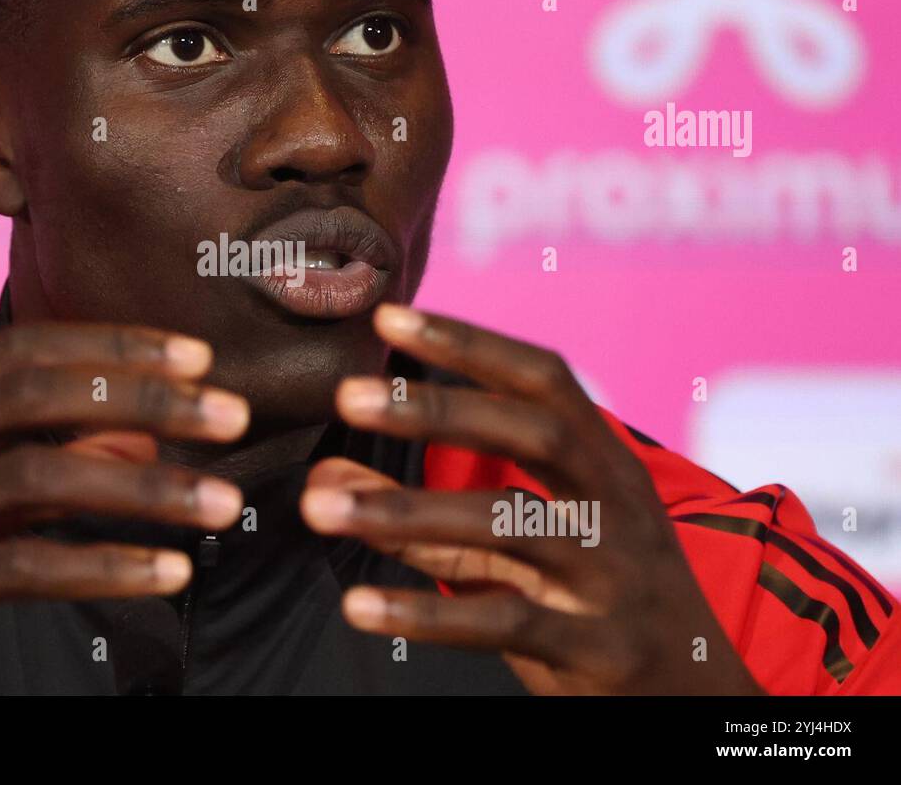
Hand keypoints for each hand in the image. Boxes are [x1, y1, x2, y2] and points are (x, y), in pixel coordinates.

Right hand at [0, 322, 247, 694]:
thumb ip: (16, 455)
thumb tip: (132, 446)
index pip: (26, 349)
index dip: (116, 347)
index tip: (195, 356)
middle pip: (43, 394)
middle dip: (148, 398)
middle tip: (231, 412)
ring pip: (46, 476)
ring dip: (148, 488)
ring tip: (223, 502)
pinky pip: (27, 567)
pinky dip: (107, 566)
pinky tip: (168, 573)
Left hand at [300, 304, 761, 694]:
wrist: (695, 699)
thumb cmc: (594, 602)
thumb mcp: (516, 549)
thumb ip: (424, 517)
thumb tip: (325, 476)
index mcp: (605, 464)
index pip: (542, 380)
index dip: (469, 343)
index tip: (389, 317)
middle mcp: (617, 507)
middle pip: (535, 433)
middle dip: (439, 409)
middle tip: (347, 396)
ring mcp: (613, 576)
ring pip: (510, 526)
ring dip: (406, 510)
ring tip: (320, 507)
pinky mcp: (597, 647)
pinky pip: (504, 620)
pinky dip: (427, 614)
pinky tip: (360, 607)